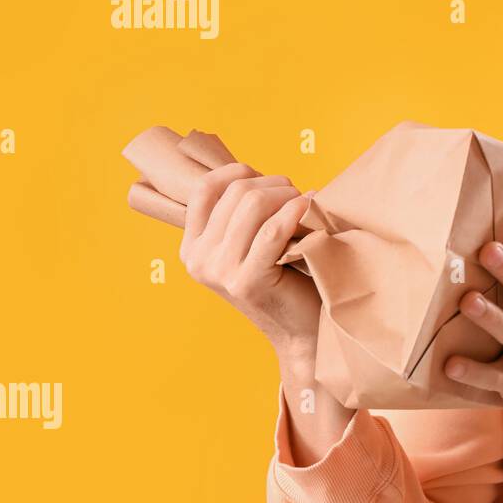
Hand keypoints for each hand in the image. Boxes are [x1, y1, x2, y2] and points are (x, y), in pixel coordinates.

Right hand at [179, 162, 320, 365]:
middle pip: (236, 192)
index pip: (204, 188)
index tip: (269, 181)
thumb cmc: (286, 279)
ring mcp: (219, 271)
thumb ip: (242, 213)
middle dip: (273, 184)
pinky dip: (294, 212)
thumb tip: (255, 170)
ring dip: (287, 195)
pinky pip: (272, 231)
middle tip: (298, 195)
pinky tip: (310, 207)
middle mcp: (198, 259)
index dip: (239, 172)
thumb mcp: (251, 243)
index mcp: (192, 247)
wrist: (303, 331)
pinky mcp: (246, 281)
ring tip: (305, 203)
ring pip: (253, 205)